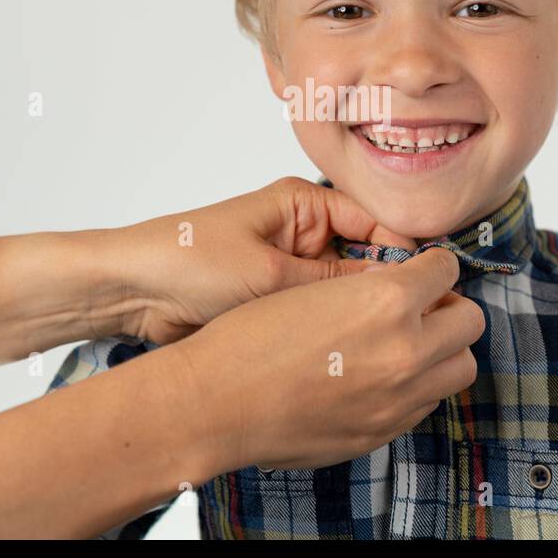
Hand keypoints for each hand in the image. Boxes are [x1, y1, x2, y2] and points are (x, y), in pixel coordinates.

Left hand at [77, 177, 414, 344]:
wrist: (131, 290)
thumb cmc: (187, 260)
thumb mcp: (269, 274)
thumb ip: (332, 284)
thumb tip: (387, 297)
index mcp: (305, 205)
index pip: (376, 226)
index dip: (403, 260)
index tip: (426, 294)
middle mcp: (304, 233)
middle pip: (366, 262)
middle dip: (381, 292)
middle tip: (406, 327)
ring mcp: (292, 268)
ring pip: (345, 293)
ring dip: (354, 315)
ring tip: (376, 343)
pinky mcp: (277, 301)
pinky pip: (318, 314)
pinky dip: (330, 329)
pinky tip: (346, 352)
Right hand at [169, 248, 484, 475]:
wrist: (216, 402)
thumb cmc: (249, 338)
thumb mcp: (313, 286)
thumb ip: (370, 286)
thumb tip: (403, 286)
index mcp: (387, 300)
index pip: (445, 269)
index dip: (432, 266)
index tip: (422, 270)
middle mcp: (406, 350)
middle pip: (469, 320)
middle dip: (449, 307)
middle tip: (422, 306)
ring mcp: (399, 398)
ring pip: (460, 368)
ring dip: (443, 351)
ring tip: (407, 344)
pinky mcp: (384, 431)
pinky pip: (426, 404)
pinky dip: (416, 387)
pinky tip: (381, 378)